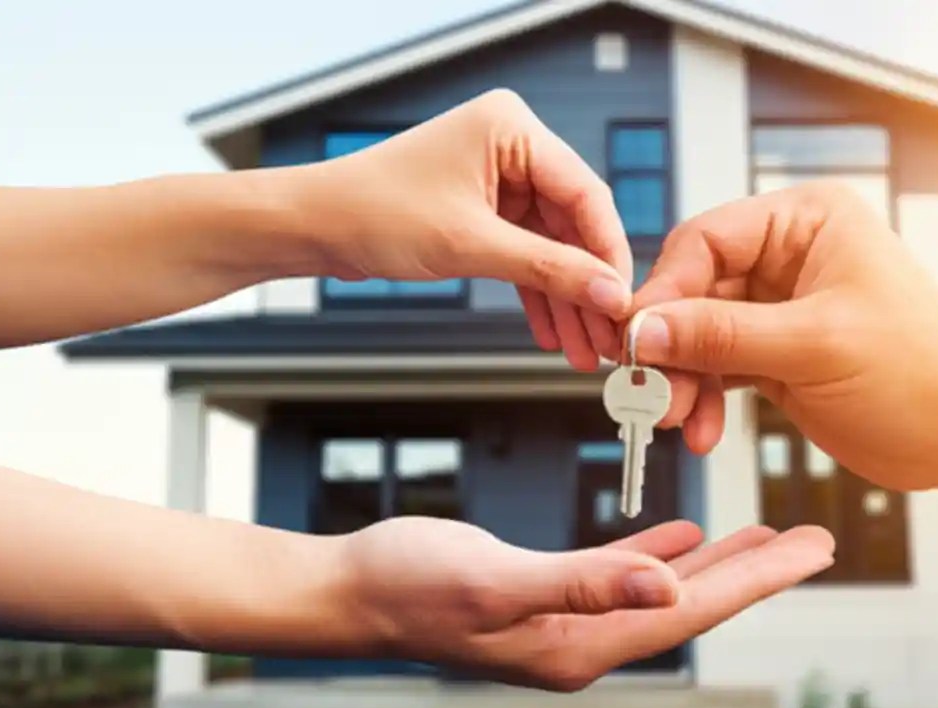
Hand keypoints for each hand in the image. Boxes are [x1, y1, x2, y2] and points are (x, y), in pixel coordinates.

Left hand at [292, 89, 630, 369]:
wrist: (315, 226)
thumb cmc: (373, 211)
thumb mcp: (470, 244)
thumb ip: (547, 269)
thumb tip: (607, 293)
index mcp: (514, 128)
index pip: (586, 194)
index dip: (608, 253)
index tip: (622, 301)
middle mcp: (513, 147)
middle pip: (574, 224)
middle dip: (586, 286)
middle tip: (607, 336)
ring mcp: (500, 178)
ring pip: (553, 246)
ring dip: (565, 299)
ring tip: (582, 348)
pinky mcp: (487, 209)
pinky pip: (527, 253)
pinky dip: (537, 292)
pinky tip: (552, 331)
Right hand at [335, 517, 832, 689]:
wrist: (348, 590)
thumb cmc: (407, 584)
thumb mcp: (494, 581)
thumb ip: (582, 585)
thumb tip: (668, 589)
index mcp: (582, 643)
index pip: (691, 609)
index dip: (757, 578)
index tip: (813, 548)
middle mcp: (585, 639)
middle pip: (692, 601)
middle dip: (758, 571)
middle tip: (818, 539)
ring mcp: (567, 621)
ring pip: (665, 586)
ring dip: (720, 562)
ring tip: (769, 536)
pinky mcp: (547, 595)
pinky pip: (622, 574)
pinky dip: (661, 553)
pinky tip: (688, 536)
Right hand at [630, 180, 937, 490]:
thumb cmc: (919, 373)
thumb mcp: (814, 346)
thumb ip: (724, 335)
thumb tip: (646, 329)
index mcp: (806, 220)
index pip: (708, 239)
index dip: (666, 289)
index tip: (637, 339)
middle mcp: (789, 253)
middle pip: (695, 287)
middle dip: (672, 344)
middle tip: (651, 392)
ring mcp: (779, 304)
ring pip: (699, 331)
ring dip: (684, 378)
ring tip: (681, 422)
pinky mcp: (775, 350)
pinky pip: (718, 364)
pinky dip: (703, 396)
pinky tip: (702, 429)